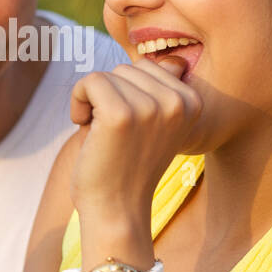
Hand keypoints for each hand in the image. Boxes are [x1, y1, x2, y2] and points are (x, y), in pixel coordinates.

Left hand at [68, 55, 201, 218]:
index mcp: (193, 102)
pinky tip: (84, 128)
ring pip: (107, 75)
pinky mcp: (122, 114)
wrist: (117, 211)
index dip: (126, 94)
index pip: (146, 68)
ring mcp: (152, 108)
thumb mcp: (156, 124)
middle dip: (109, 96)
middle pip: (127, 69)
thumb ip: (163, 91)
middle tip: (112, 135)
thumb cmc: (127, 167)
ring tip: (102, 136)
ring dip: (93, 102)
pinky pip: (89, 81)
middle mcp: (178, 103)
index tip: (127, 127)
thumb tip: (173, 59)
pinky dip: (77, 101)